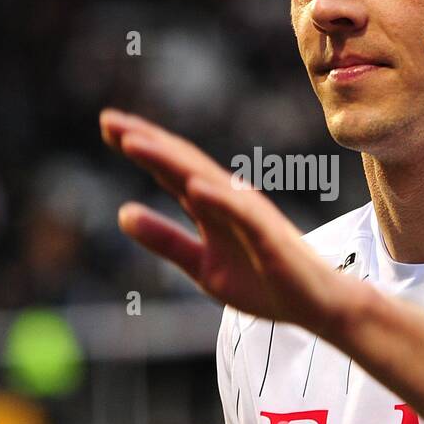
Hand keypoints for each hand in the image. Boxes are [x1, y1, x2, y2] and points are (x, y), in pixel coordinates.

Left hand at [100, 108, 351, 335]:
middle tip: (109, 119)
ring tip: (134, 142)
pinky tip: (192, 187)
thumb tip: (122, 213)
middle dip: (147, 141)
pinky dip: (218, 198)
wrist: (315, 304)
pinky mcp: (270, 237)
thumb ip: (165, 240)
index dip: (141, 146)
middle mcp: (229, 200)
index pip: (171, 169)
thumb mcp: (201, 265)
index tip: (108, 125)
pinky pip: (242, 214)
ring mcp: (250, 215)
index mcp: (211, 205)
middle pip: (183, 163)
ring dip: (170, 160)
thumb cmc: (262, 281)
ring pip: (206, 180)